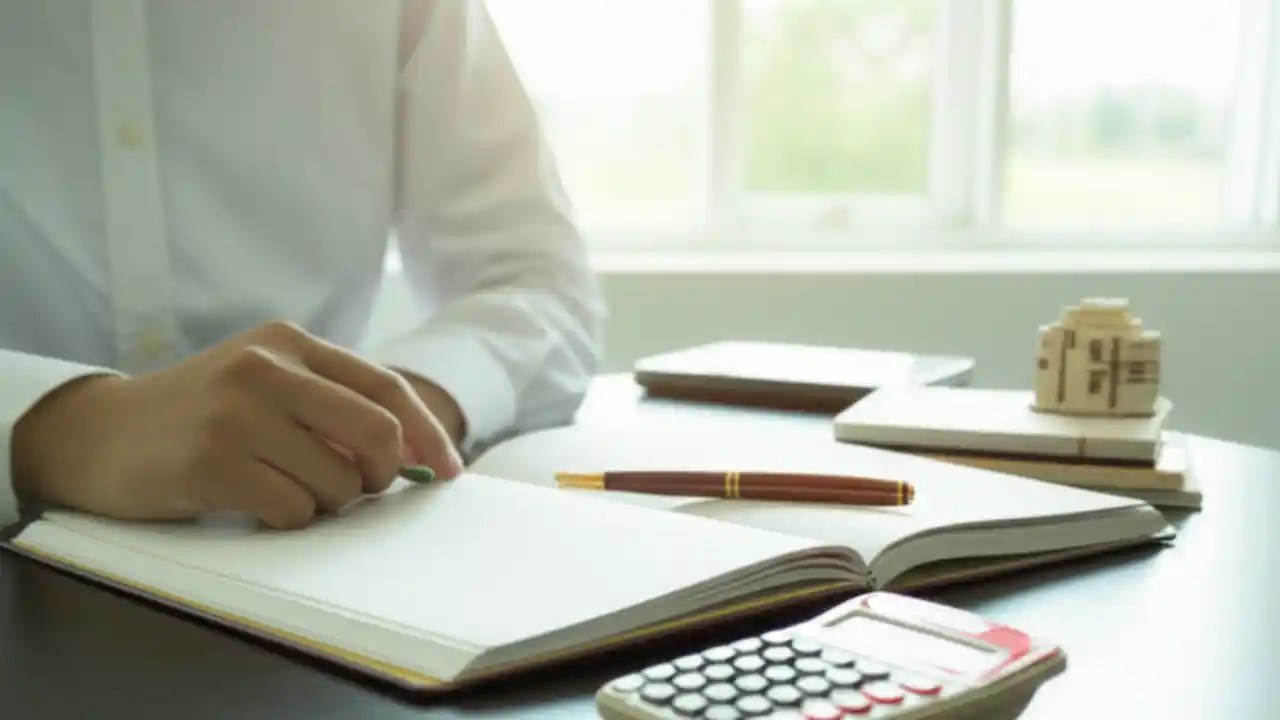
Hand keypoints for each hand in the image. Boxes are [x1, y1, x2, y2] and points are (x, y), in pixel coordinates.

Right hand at [13, 321, 464, 528]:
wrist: (102, 434)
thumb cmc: (202, 416)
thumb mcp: (265, 384)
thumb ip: (331, 404)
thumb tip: (416, 452)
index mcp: (289, 343)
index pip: (386, 387)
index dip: (429, 433)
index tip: (450, 471)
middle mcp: (267, 368)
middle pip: (378, 431)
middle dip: (383, 474)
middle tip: (361, 489)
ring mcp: (238, 413)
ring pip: (338, 480)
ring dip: (327, 502)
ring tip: (284, 488)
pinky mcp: (212, 461)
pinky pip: (294, 509)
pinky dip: (289, 518)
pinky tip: (255, 503)